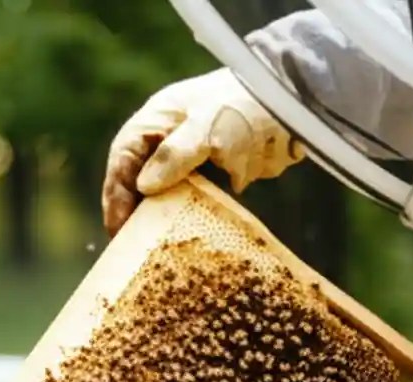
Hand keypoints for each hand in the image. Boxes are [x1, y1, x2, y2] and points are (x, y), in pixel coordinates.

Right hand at [101, 68, 305, 236]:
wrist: (296, 104)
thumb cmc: (246, 105)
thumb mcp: (207, 127)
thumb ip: (175, 154)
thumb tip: (143, 186)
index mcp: (157, 118)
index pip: (124, 157)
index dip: (116, 192)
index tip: (118, 225)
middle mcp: (168, 136)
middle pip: (138, 176)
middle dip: (132, 209)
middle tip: (130, 245)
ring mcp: (191, 153)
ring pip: (163, 189)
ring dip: (157, 215)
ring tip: (151, 247)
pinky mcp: (214, 169)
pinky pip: (192, 196)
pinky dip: (187, 214)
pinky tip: (184, 235)